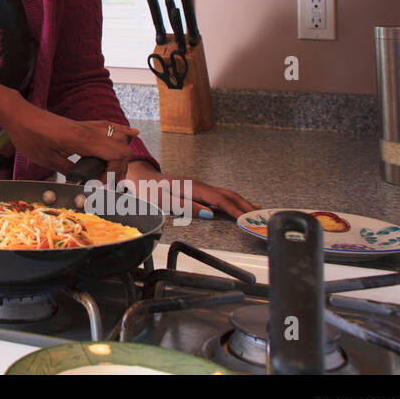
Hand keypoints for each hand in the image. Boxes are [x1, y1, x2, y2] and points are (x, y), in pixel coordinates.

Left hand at [3, 105, 139, 180]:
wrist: (19, 115)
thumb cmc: (28, 136)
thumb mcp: (45, 159)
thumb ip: (66, 170)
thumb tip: (81, 182)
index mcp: (81, 140)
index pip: (116, 154)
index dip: (115, 173)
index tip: (101, 184)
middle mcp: (88, 130)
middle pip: (122, 147)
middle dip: (121, 168)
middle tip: (107, 182)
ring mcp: (87, 125)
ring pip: (119, 135)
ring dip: (122, 154)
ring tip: (114, 170)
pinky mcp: (83, 124)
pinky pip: (109, 126)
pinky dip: (122, 131)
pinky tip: (132, 133)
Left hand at [121, 160, 259, 219]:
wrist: (140, 179)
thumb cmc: (150, 191)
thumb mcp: (166, 202)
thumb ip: (188, 208)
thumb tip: (210, 213)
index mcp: (194, 188)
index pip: (220, 200)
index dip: (236, 209)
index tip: (248, 218)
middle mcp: (199, 185)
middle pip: (227, 194)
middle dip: (244, 205)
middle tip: (259, 215)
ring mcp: (198, 187)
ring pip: (224, 194)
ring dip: (240, 202)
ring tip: (255, 210)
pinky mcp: (196, 190)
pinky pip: (217, 195)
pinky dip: (230, 200)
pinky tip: (235, 204)